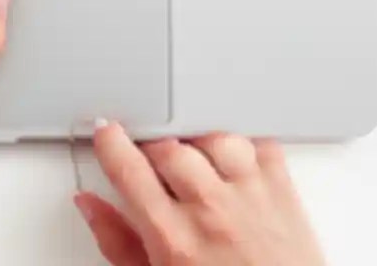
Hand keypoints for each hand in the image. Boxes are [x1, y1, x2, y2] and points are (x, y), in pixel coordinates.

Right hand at [76, 123, 325, 265]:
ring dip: (198, 145)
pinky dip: (243, 147)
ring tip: (194, 164)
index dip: (111, 143)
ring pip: (214, 139)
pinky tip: (232, 166)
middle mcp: (213, 213)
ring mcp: (252, 198)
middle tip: (150, 161)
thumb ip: (118, 242)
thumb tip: (92, 207)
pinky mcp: (284, 191)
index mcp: (175, 240)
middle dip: (152, 148)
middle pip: (170, 149)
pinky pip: (259, 144)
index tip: (107, 134)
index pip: (130, 170)